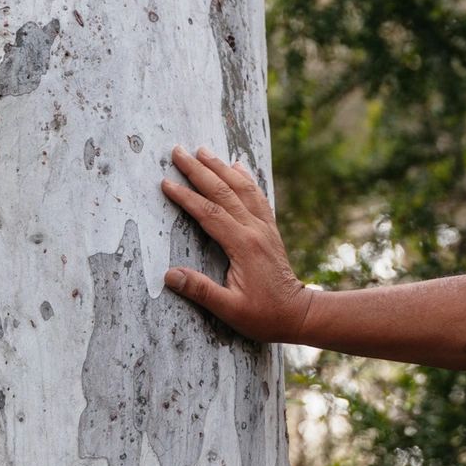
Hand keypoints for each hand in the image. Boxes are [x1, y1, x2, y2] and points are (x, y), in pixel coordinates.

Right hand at [159, 146, 316, 344]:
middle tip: (178, 151)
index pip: (209, 213)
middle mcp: (256, 230)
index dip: (186, 197)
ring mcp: (265, 227)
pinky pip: (257, 196)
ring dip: (220, 167)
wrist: (299, 314)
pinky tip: (238, 166)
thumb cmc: (264, 315)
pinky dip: (245, 178)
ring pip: (241, 188)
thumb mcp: (230, 309)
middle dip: (199, 170)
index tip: (166, 183)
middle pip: (224, 192)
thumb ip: (200, 291)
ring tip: (203, 150)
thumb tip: (169, 275)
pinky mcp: (270, 230)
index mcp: (244, 246)